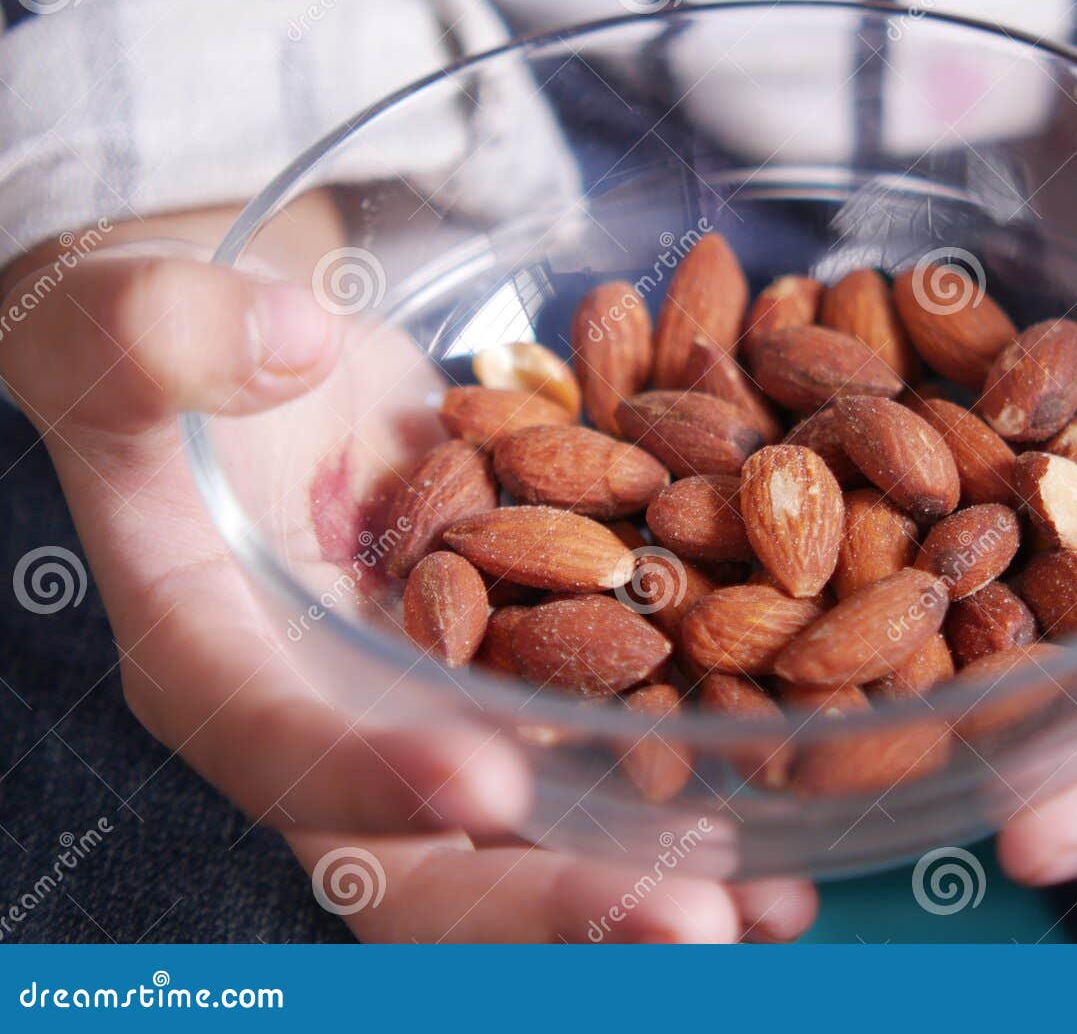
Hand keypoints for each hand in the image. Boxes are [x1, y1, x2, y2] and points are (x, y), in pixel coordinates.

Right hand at [0, 204, 814, 941]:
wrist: (263, 361)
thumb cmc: (166, 358)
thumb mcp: (112, 327)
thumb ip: (157, 336)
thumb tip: (288, 344)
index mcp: (222, 670)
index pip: (286, 750)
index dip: (374, 778)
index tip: (488, 780)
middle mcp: (342, 725)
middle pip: (432, 861)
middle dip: (557, 904)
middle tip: (692, 920)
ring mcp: (442, 712)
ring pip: (542, 837)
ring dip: (657, 878)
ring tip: (778, 900)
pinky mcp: (521, 668)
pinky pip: (603, 746)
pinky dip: (691, 776)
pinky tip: (793, 792)